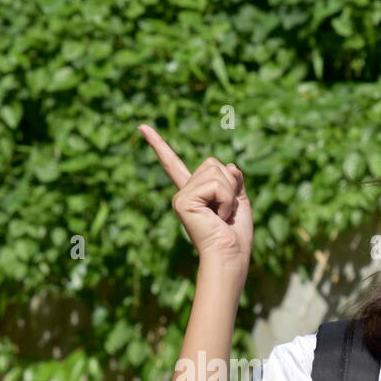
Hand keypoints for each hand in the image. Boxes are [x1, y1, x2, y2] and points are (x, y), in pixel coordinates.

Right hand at [138, 124, 252, 269]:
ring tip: (222, 215)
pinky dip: (225, 199)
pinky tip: (218, 217)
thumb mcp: (238, 199)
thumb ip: (233, 178)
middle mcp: (183, 192)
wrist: (230, 254)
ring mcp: (180, 196)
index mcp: (194, 192)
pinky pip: (215, 184)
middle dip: (229, 185)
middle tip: (225, 212)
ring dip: (229, 193)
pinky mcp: (182, 201)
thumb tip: (230, 165)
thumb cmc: (235, 234)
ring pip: (216, 171)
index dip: (159, 145)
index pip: (174, 164)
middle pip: (214, 163)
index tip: (142, 127)